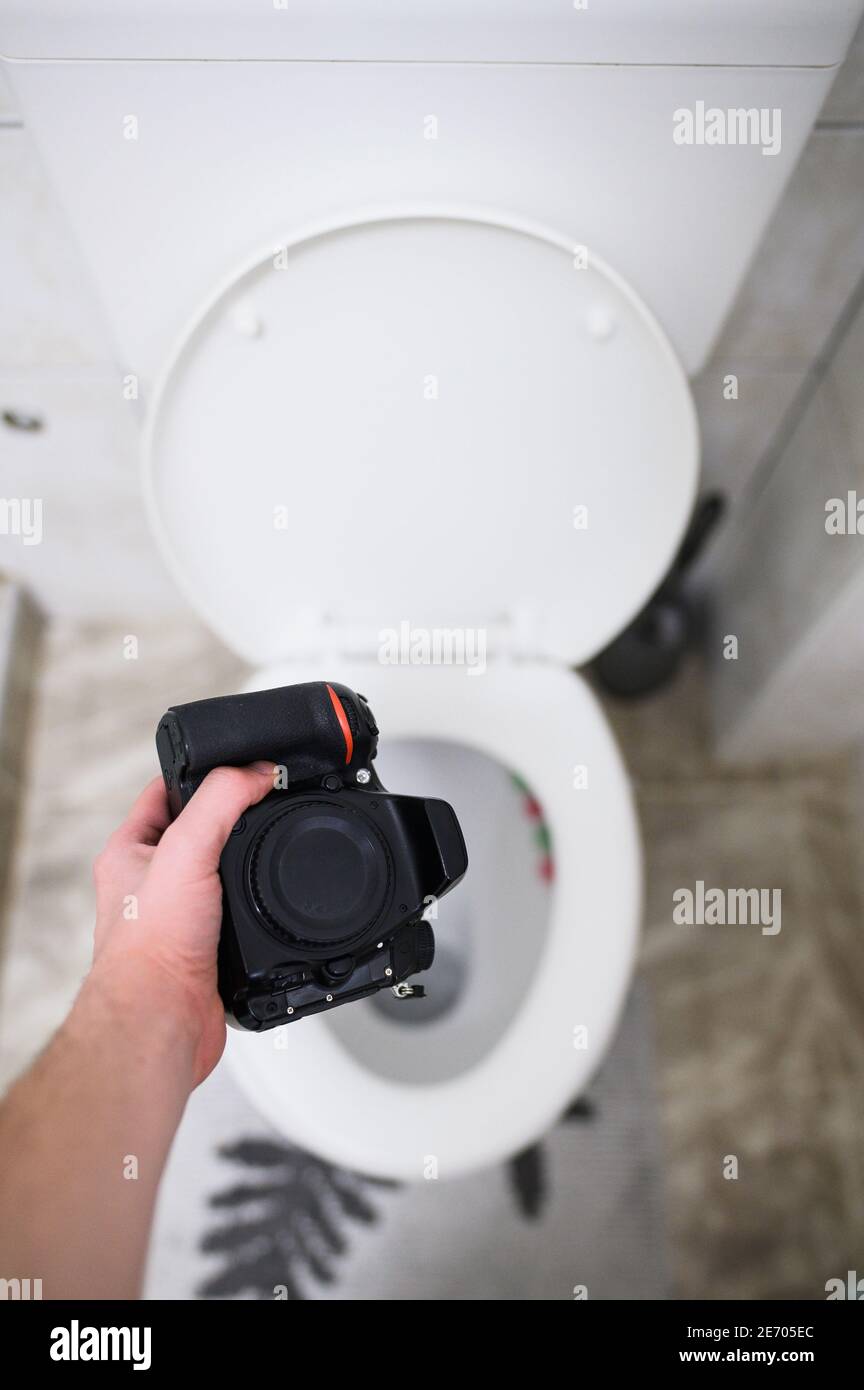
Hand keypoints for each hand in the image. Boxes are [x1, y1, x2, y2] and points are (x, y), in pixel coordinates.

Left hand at [89, 763, 275, 1085]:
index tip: (241, 767)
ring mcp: (181, 919)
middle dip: (236, 825)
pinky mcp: (209, 952)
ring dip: (253, 874)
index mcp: (130, 852)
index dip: (204, 774)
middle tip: (266, 810)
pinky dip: (263, 916)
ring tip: (274, 858)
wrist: (162, 1023)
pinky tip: (276, 910)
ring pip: (226, 879)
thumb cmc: (149, 948)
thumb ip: (223, 801)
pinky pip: (243, 921)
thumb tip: (257, 771)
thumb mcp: (186, 850)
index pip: (166, 792)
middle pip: (202, 834)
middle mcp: (152, 885)